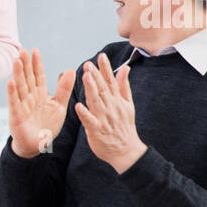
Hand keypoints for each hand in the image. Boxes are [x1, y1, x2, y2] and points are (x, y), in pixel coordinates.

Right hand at [7, 48, 73, 157]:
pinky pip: (14, 102)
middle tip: (23, 50)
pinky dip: (12, 92)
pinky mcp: (16, 115)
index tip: (35, 51)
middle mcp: (30, 97)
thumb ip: (64, 89)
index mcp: (41, 94)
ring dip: (18, 74)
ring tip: (17, 60)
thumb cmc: (48, 126)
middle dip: (25, 65)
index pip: (39, 76)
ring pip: (20, 86)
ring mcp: (22, 105)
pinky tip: (10, 81)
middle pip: (28, 78)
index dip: (37, 64)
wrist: (38, 145)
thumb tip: (70, 70)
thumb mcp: (59, 106)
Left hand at [74, 53, 146, 173]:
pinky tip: (78, 106)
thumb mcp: (128, 105)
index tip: (101, 56)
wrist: (126, 151)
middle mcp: (111, 107)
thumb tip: (125, 68)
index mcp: (117, 100)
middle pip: (103, 89)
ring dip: (91, 89)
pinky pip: (89, 121)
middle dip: (96, 76)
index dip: (106, 68)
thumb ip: (124, 86)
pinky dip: (84, 114)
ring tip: (86, 76)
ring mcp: (104, 119)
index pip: (111, 81)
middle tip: (89, 63)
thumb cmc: (124, 126)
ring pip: (96, 102)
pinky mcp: (97, 131)